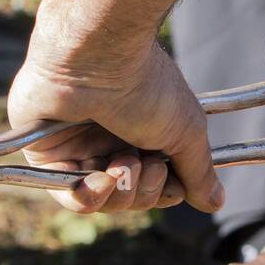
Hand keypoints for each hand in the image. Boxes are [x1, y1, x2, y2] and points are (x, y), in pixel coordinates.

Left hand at [7, 38, 224, 213]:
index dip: (166, 191)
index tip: (168, 172)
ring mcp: (79, 149)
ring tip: (123, 164)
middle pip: (132, 198)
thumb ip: (199, 172)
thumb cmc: (148, 87)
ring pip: (103, 201)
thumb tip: (217, 203)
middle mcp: (114, 144)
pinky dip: (87, 197)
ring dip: (120, 191)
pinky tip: (99, 180)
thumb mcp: (186, 132)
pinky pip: (68, 195)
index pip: (159, 187)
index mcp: (147, 137)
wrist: (99, 60)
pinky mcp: (47, 154)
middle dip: (144, 191)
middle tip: (146, 164)